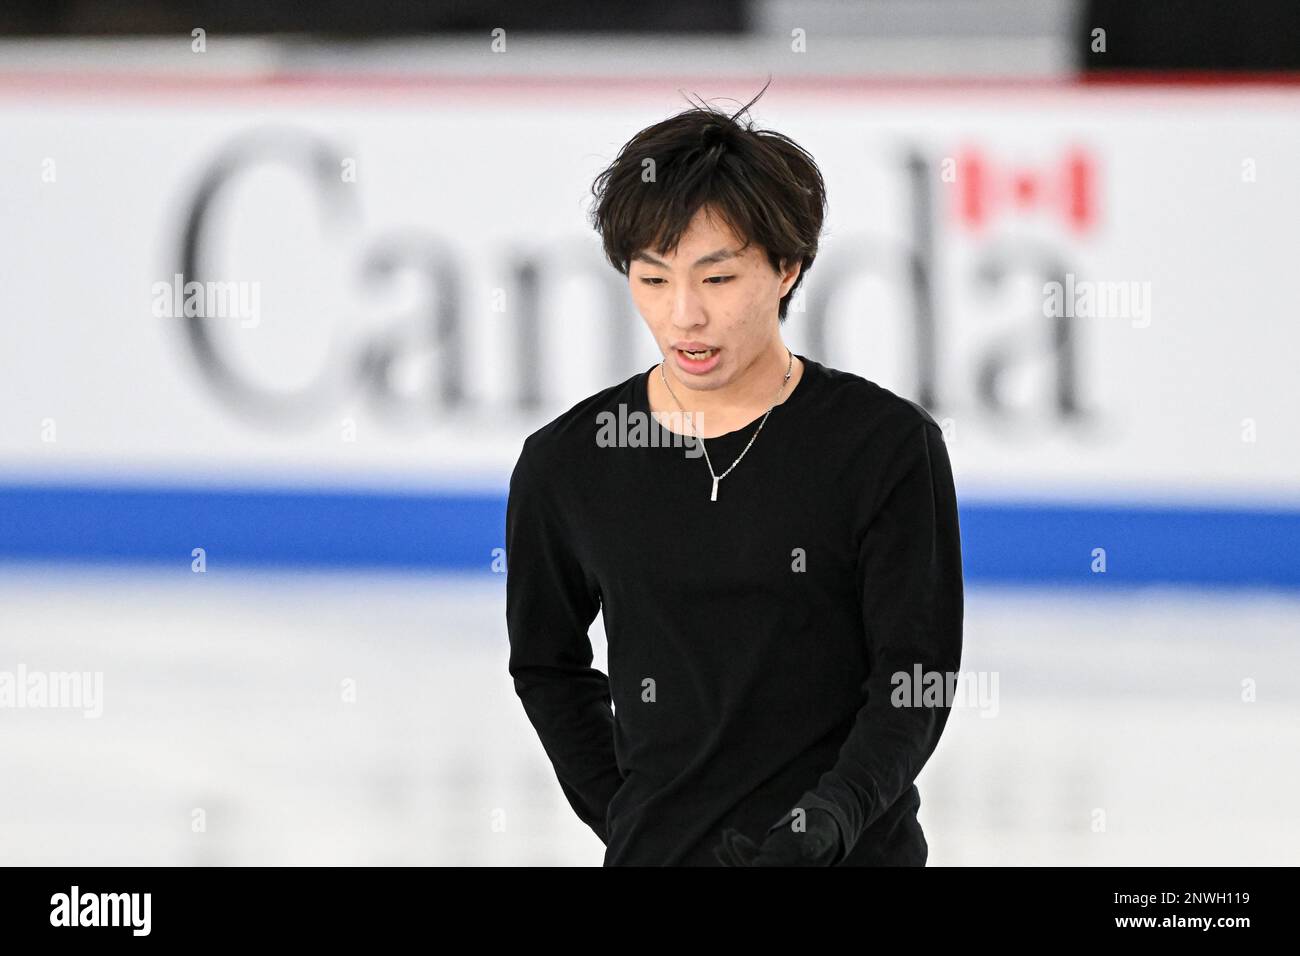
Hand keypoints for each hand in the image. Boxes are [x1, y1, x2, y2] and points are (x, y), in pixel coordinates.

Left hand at [712, 807, 842, 865]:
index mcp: (797, 870)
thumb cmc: (826, 829)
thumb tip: (809, 847)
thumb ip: (818, 840)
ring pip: (747, 867)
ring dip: (734, 854)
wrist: (822, 828)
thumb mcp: (824, 832)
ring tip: (728, 833)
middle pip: (756, 871)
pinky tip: (723, 843)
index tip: (752, 856)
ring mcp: (772, 868)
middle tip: (733, 837)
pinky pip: (746, 861)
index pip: (776, 871)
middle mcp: (783, 872)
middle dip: (742, 857)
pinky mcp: (763, 861)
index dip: (763, 865)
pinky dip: (733, 853)